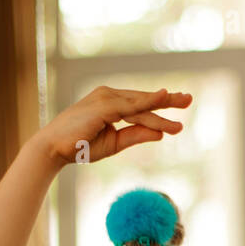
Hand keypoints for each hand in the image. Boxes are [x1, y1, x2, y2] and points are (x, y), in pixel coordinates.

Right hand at [33, 86, 191, 167]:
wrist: (55, 149)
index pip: (140, 104)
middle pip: (143, 99)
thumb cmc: (82, 146)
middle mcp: (109, 96)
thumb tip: (161, 133)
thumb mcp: (116, 142)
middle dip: (167, 100)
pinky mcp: (103, 107)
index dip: (160, 104)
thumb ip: (137, 135)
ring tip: (184, 107)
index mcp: (110, 103)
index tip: (180, 106)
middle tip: (189, 98)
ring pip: (140, 105)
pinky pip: (131, 106)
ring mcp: (105, 99)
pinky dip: (148, 101)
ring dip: (162, 108)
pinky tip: (163, 96)